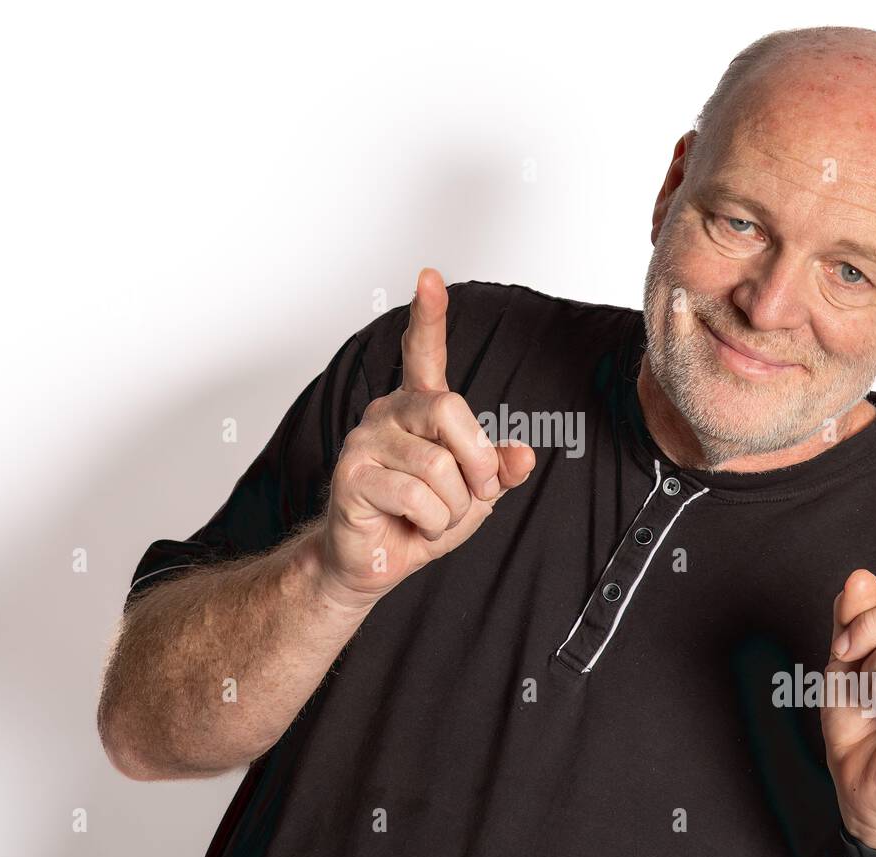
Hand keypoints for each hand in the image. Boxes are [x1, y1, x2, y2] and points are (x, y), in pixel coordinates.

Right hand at [308, 267, 536, 608]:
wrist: (376, 561)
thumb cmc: (420, 518)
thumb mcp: (475, 493)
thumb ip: (499, 469)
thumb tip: (523, 455)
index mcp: (419, 408)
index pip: (423, 352)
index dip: (428, 316)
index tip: (430, 277)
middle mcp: (388, 413)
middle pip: (451, 410)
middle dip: (477, 464)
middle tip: (474, 495)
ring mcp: (365, 441)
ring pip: (438, 466)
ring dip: (453, 507)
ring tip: (434, 516)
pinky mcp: (352, 476)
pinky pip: (416, 495)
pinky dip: (431, 522)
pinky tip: (414, 524)